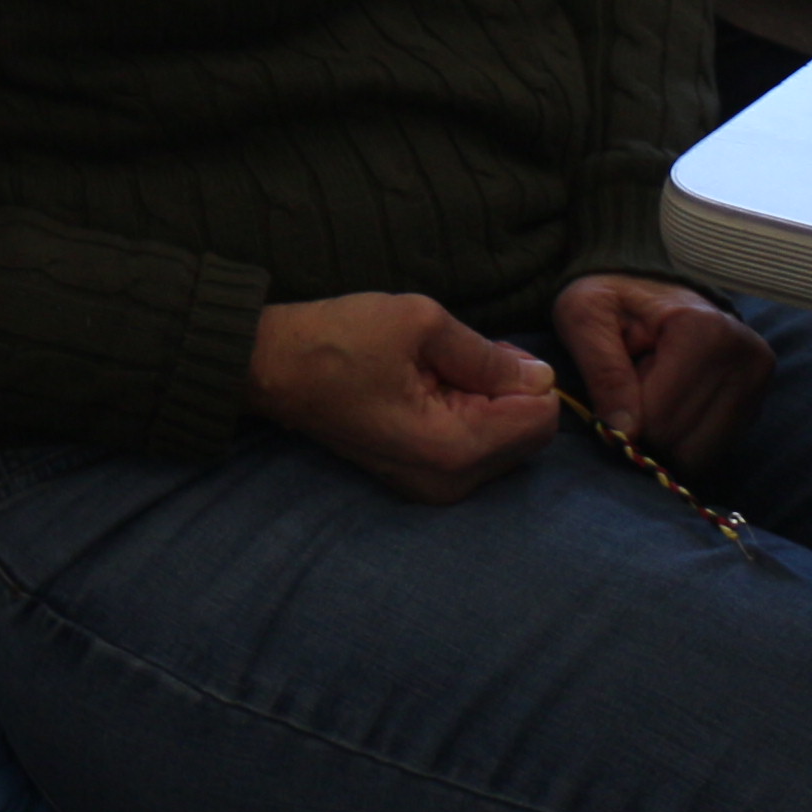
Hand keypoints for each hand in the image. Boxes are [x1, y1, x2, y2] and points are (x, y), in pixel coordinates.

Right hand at [248, 292, 560, 503]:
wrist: (271, 369)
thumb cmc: (337, 341)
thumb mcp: (420, 323)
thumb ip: (489, 354)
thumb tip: (540, 376)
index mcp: (453, 447)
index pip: (540, 418)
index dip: (525, 373)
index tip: (482, 348)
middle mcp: (451, 482)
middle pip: (529, 436)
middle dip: (507, 389)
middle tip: (457, 355)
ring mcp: (435, 488)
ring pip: (506, 443)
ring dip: (486, 402)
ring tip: (436, 371)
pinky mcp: (423, 482)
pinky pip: (477, 450)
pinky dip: (468, 416)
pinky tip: (429, 390)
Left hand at [551, 273, 775, 473]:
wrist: (645, 287)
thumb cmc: (611, 299)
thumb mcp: (585, 316)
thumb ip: (602, 371)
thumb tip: (622, 434)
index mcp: (706, 331)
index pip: (660, 420)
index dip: (624, 415)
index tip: (617, 380)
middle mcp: (746, 358)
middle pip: (683, 442)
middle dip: (646, 426)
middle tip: (636, 383)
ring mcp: (758, 383)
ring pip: (700, 455)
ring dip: (666, 435)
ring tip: (656, 390)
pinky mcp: (757, 402)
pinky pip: (713, 450)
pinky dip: (685, 437)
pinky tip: (675, 401)